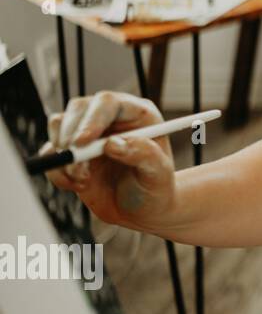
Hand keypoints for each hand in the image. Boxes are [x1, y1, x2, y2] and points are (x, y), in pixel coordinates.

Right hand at [39, 90, 176, 231]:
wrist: (141, 210)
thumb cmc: (155, 188)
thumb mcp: (159, 174)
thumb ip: (144, 155)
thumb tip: (113, 143)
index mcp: (137, 114)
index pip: (108, 103)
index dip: (92, 119)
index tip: (82, 143)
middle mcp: (111, 118)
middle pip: (78, 108)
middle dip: (71, 137)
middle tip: (75, 165)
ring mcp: (88, 132)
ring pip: (59, 126)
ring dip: (63, 156)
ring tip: (84, 180)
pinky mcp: (71, 150)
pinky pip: (50, 151)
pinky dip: (56, 170)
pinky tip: (77, 185)